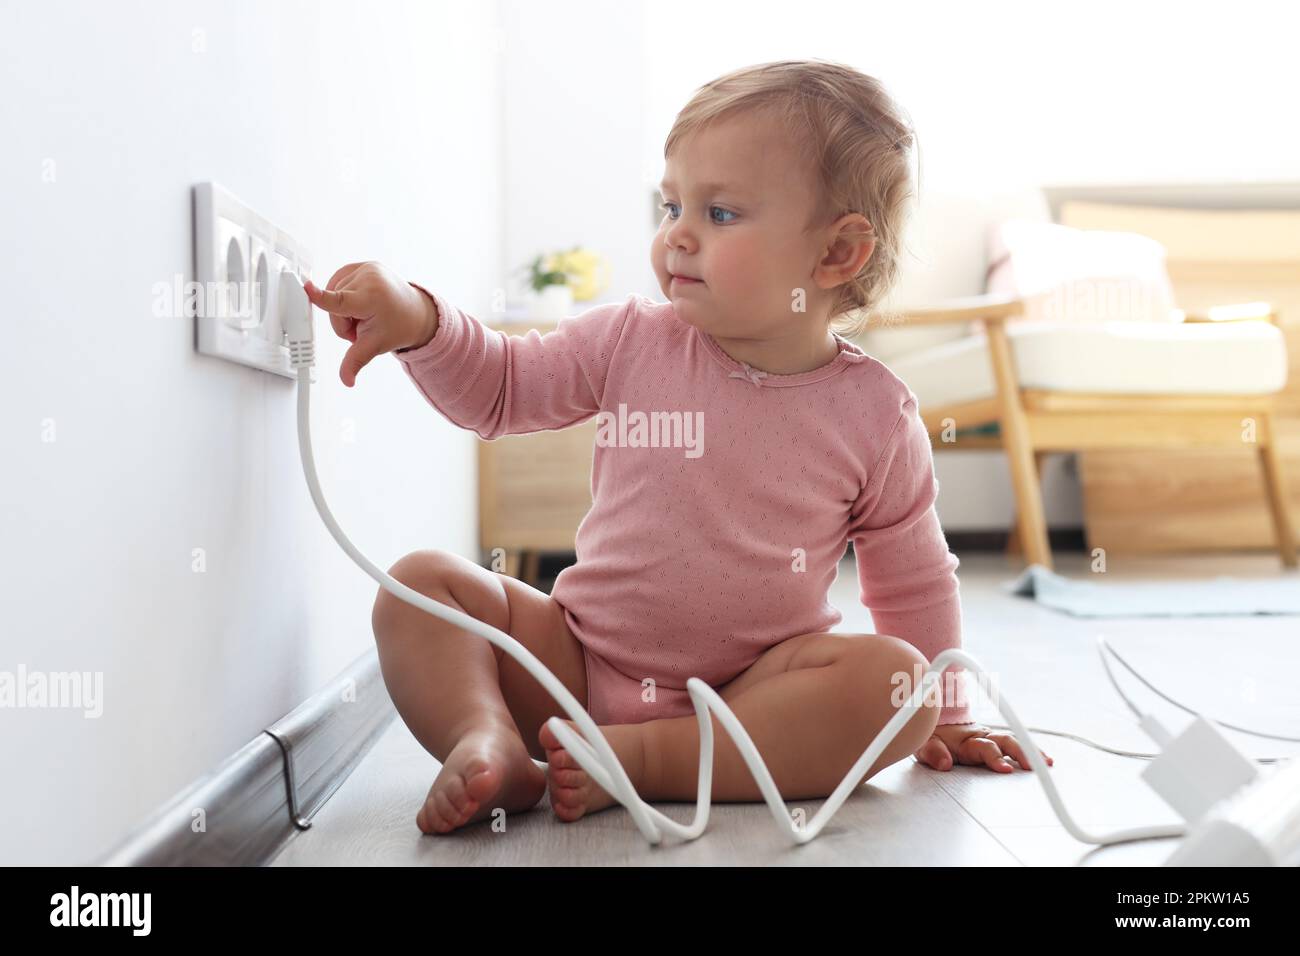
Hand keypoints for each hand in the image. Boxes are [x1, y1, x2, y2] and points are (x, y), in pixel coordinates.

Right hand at [302, 261, 438, 386]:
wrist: (416, 312)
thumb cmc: (398, 326)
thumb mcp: (376, 345)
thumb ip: (355, 361)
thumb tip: (346, 380)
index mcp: (372, 297)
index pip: (340, 301)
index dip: (320, 297)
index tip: (306, 288)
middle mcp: (368, 277)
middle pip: (334, 308)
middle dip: (344, 322)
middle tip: (364, 325)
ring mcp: (365, 267)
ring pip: (333, 295)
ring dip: (344, 310)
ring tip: (364, 313)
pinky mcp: (360, 264)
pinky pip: (338, 283)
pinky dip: (345, 296)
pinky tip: (360, 302)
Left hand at [912, 722, 1053, 773]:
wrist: (936, 724)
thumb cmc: (933, 737)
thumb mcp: (925, 745)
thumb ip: (933, 752)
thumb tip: (944, 763)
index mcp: (968, 740)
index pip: (985, 747)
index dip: (995, 757)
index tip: (1005, 769)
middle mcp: (984, 737)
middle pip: (1007, 741)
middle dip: (1021, 753)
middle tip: (1034, 766)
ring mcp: (992, 739)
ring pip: (1015, 741)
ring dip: (1031, 751)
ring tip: (1047, 764)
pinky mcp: (997, 743)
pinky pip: (1016, 745)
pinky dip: (1031, 750)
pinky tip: (1044, 760)